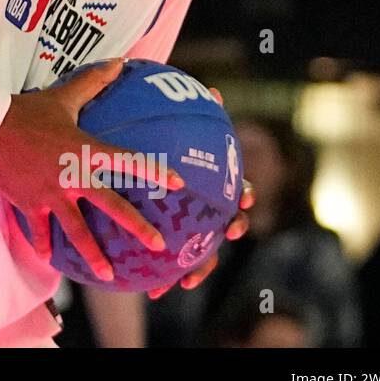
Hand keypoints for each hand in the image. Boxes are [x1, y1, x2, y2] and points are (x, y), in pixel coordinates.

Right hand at [0, 59, 185, 282]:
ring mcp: (50, 194)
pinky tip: (50, 259)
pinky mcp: (29, 203)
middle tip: (159, 244)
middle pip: (111, 207)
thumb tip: (119, 63)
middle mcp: (72, 177)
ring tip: (110, 275)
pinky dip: (44, 245)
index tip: (178, 183)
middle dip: (137, 227)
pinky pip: (39, 230)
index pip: (127, 162)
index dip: (154, 171)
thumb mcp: (62, 97)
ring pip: (77, 231)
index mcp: (85, 151)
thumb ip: (92, 82)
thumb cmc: (26, 110)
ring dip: (94, 254)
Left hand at [147, 86, 255, 298]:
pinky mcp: (171, 248)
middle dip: (230, 230)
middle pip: (227, 223)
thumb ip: (192, 115)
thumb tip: (212, 89)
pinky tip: (151, 290)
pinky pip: (171, 267)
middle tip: (227, 234)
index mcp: (211, 186)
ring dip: (199, 267)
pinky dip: (165, 279)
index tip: (243, 199)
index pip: (235, 189)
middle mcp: (208, 210)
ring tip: (186, 279)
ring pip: (203, 253)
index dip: (243, 195)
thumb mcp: (170, 131)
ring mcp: (193, 231)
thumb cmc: (160, 149)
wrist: (136, 169)